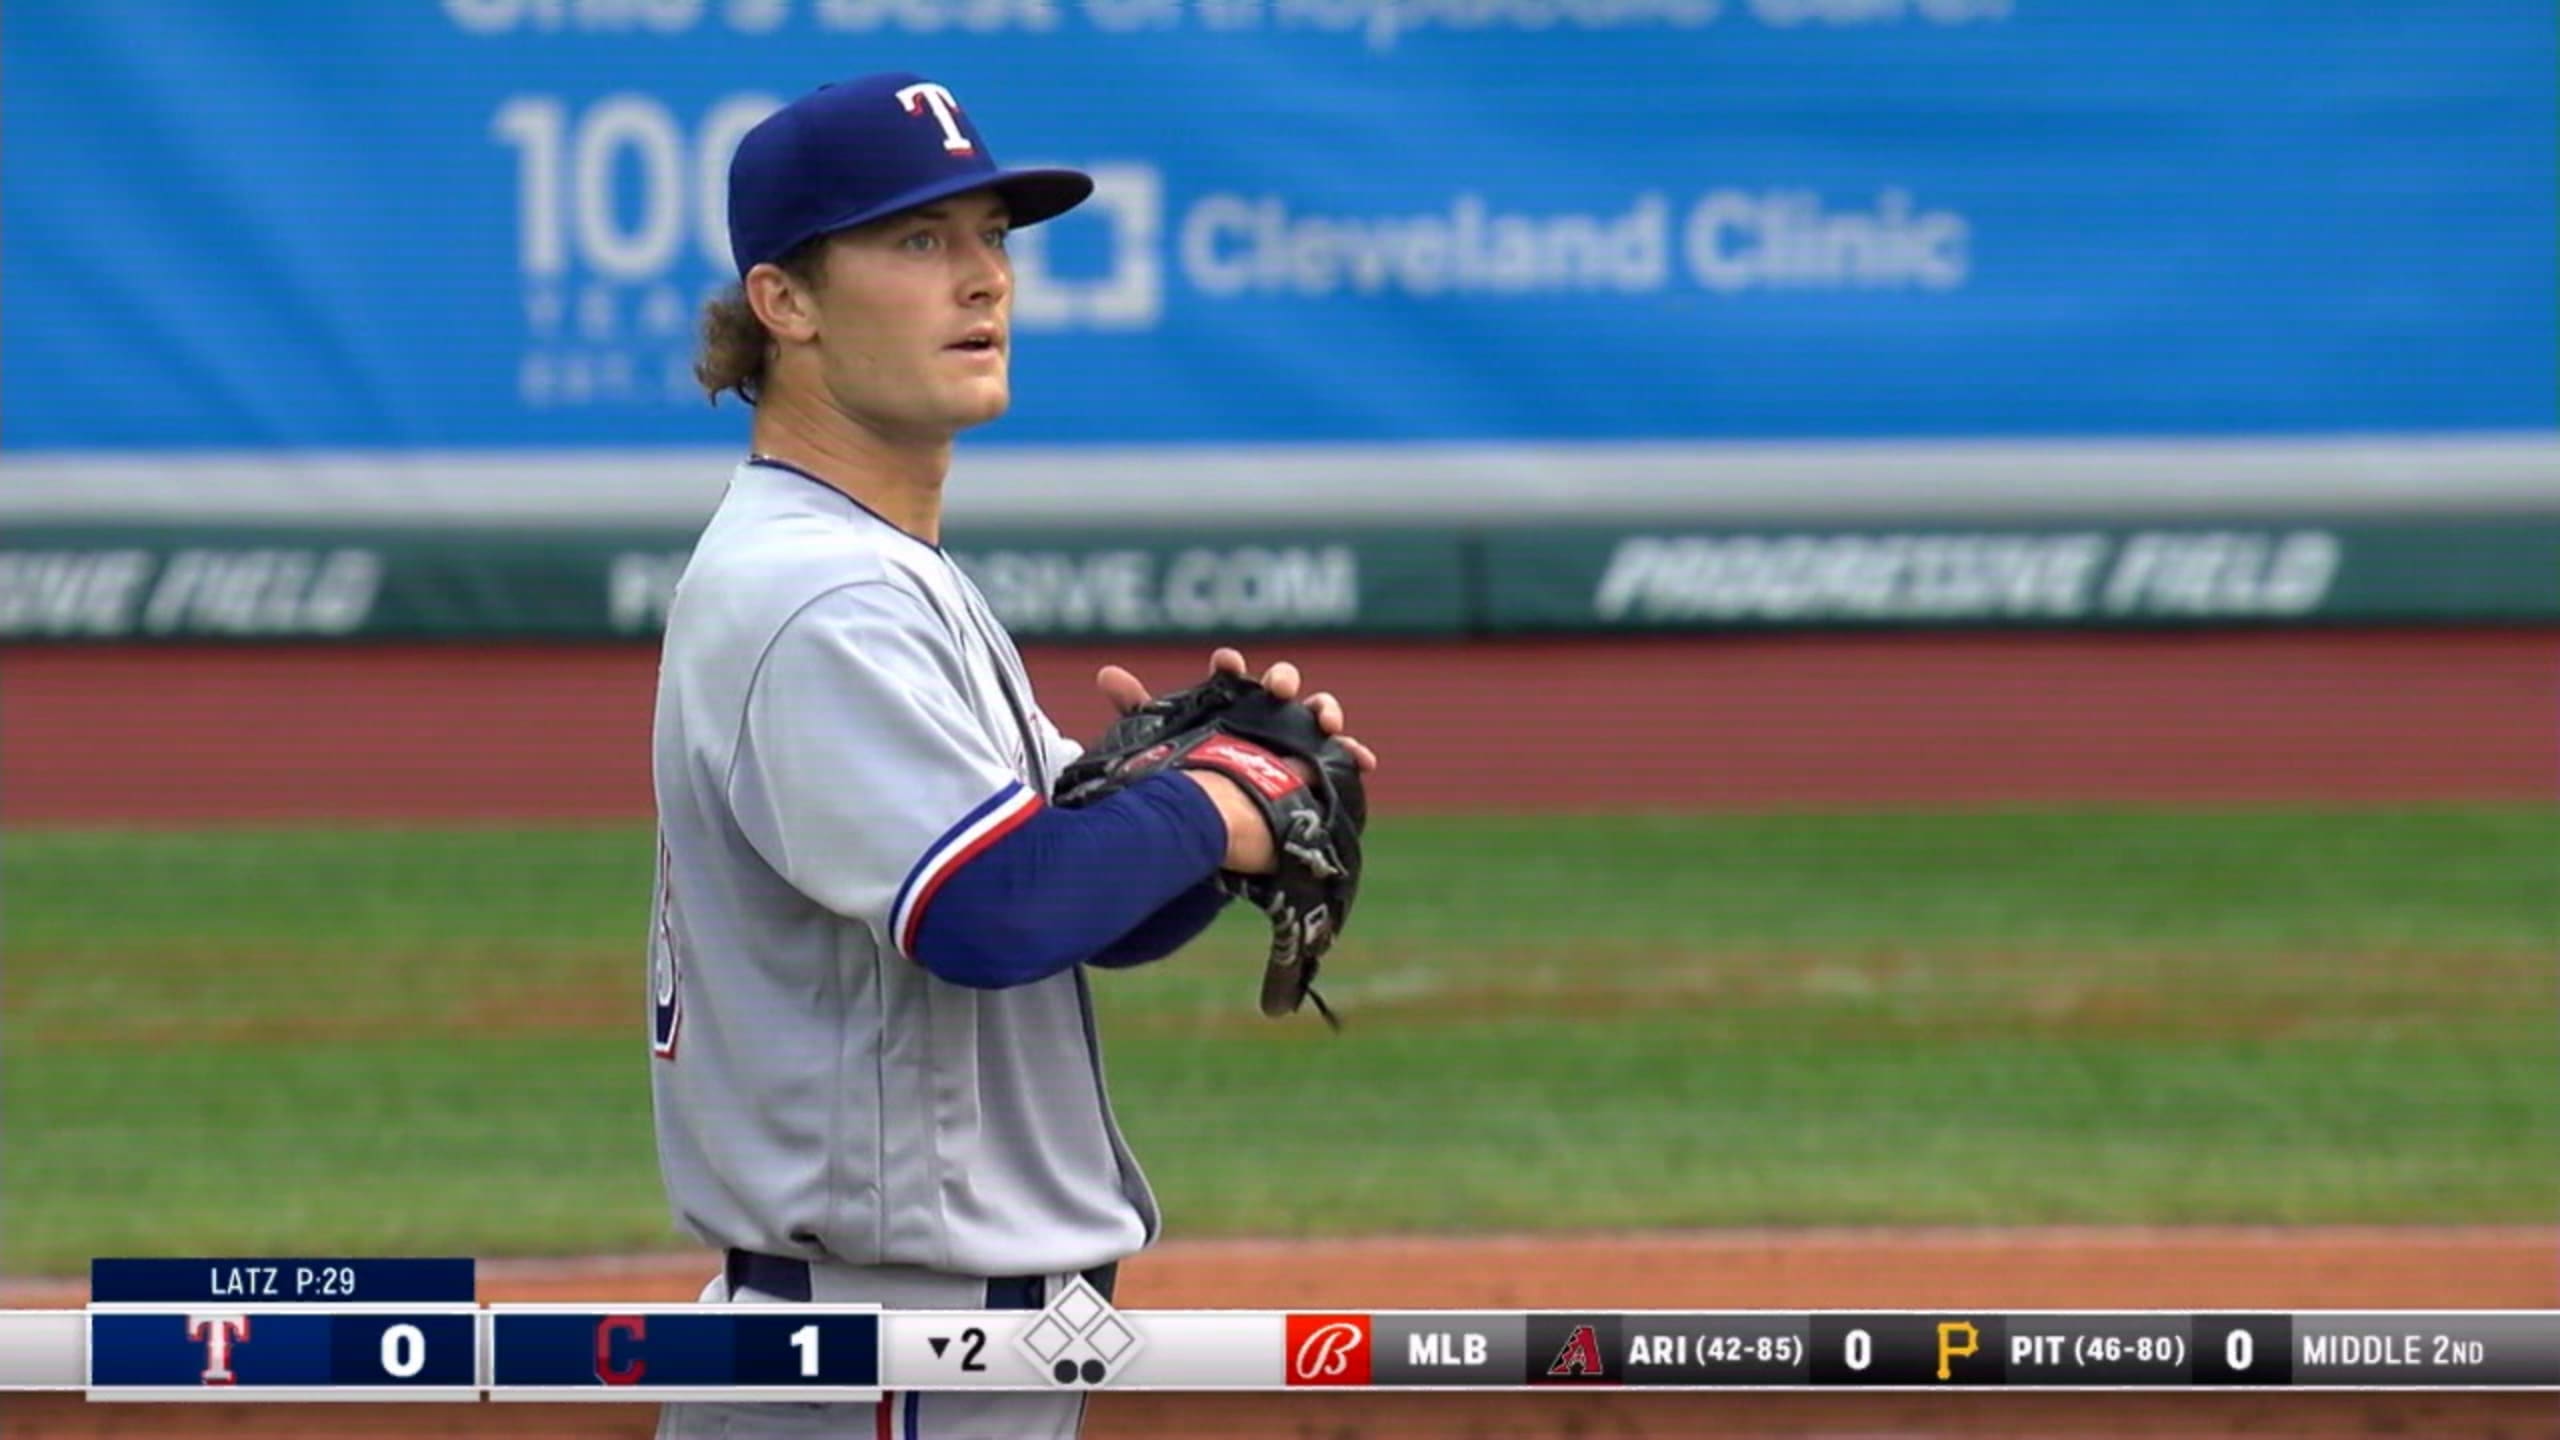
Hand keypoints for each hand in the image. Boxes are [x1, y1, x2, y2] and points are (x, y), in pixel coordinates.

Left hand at [1095, 648, 1377, 873]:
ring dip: (1322, 708)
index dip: (1230, 668)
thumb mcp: (1159, 743)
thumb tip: (1106, 673)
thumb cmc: (1190, 777)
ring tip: (1322, 717)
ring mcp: (1293, 742)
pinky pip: (1341, 759)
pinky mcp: (1313, 771)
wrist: (1212, 830)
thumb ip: (1137, 709)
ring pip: (1315, 715)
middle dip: (1283, 680)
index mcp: (1230, 703)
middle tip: (1277, 687)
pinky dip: (1355, 753)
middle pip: (1281, 688)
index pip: (1231, 676)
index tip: (1224, 664)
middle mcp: (1266, 716)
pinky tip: (1363, 758)